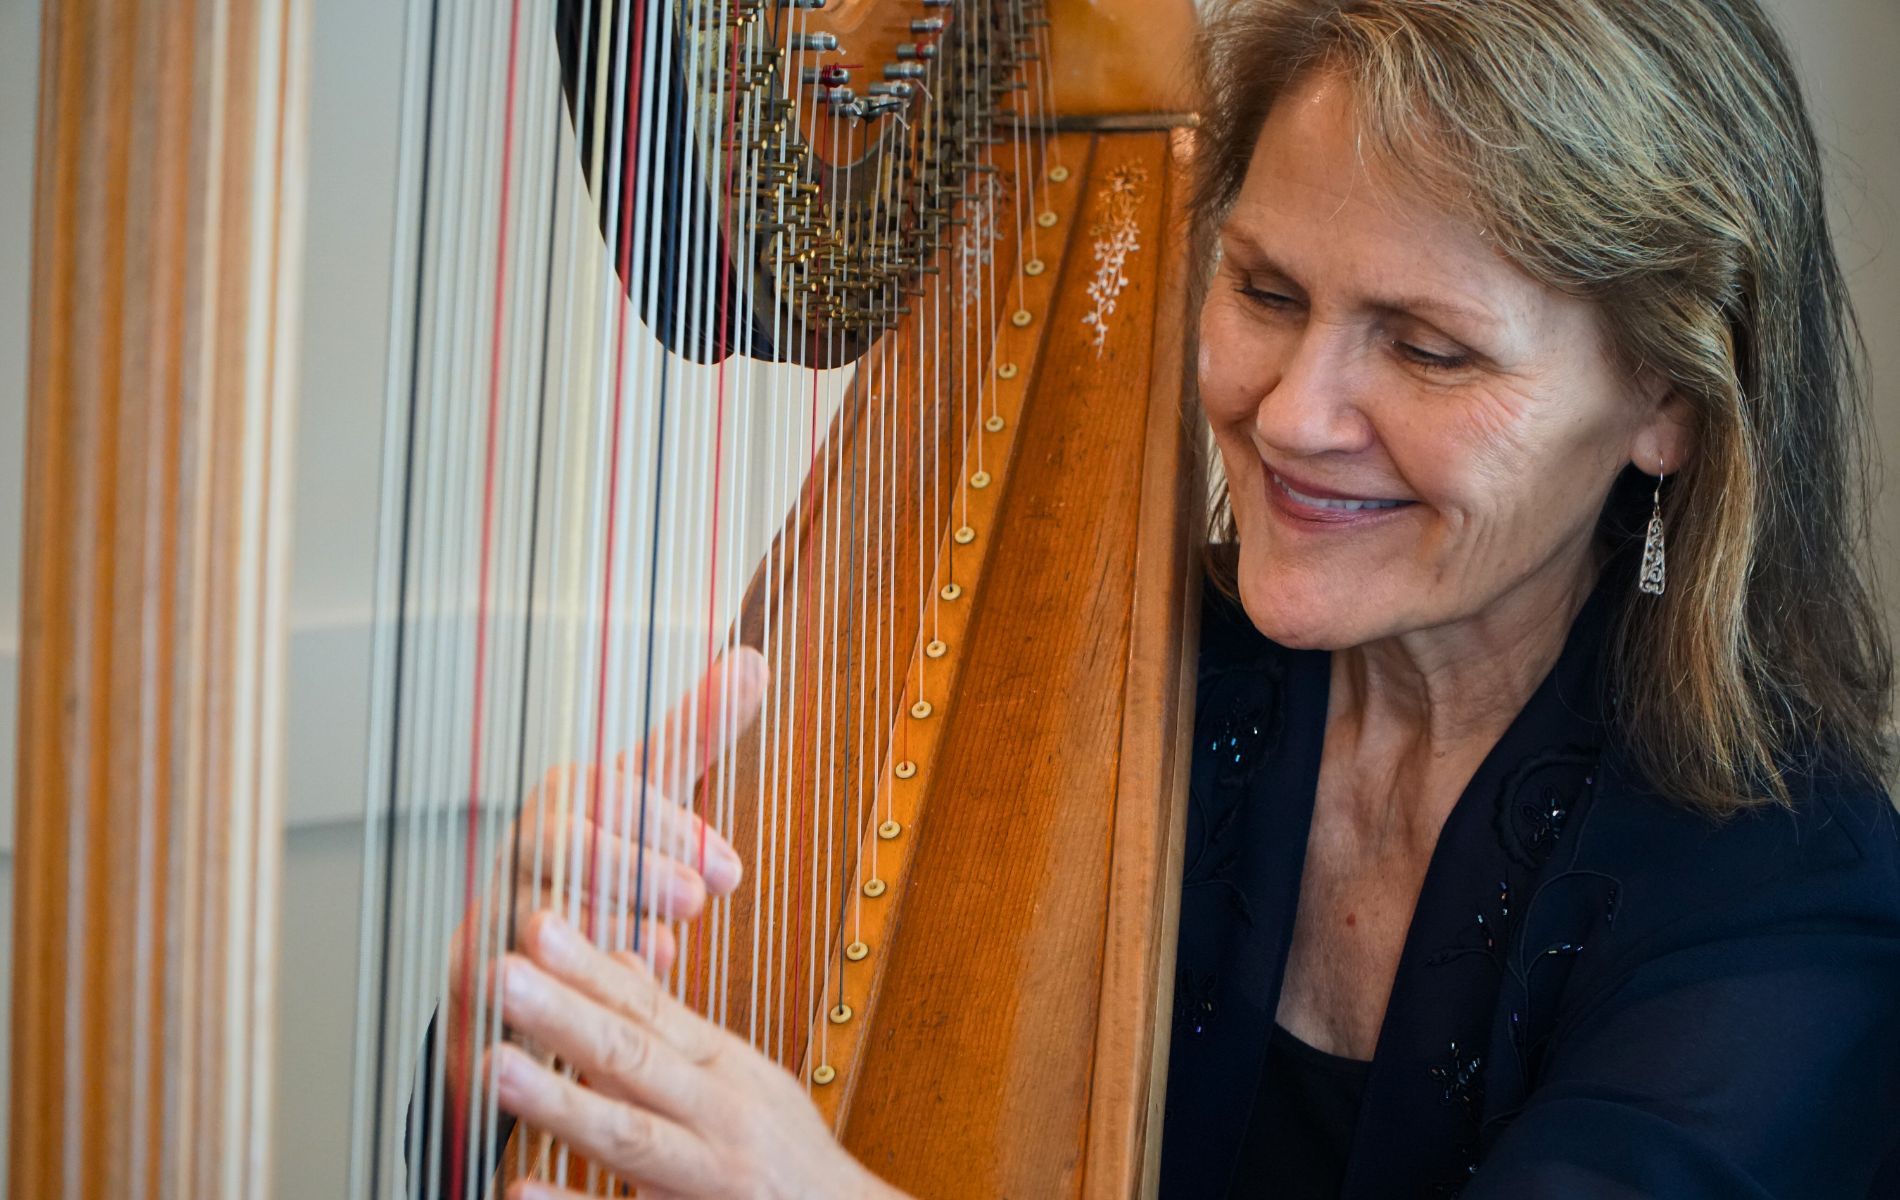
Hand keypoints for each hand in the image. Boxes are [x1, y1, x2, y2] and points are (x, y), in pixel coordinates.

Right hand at [443, 649, 769, 1103]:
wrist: (529, 946)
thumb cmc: (600, 862)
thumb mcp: (650, 799)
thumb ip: (695, 736)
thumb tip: (752, 657)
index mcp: (566, 800)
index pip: (609, 795)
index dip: (671, 830)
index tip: (730, 871)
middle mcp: (524, 847)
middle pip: (560, 844)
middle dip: (632, 869)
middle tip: (696, 898)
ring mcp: (494, 908)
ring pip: (537, 917)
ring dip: (604, 933)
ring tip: (659, 950)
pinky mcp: (478, 980)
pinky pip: (515, 984)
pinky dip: (569, 989)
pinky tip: (618, 994)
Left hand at [487, 911, 905, 1199]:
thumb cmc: (786, 1153)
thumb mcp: (742, 1075)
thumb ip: (673, 1027)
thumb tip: (617, 960)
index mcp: (721, 1066)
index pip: (647, 1006)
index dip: (588, 967)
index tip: (536, 925)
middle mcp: (717, 1114)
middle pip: (632, 1057)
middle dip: (564, 1014)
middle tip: (500, 973)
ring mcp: (707, 1177)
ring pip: (629, 1135)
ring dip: (561, 1099)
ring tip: (495, 1065)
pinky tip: (520, 1188)